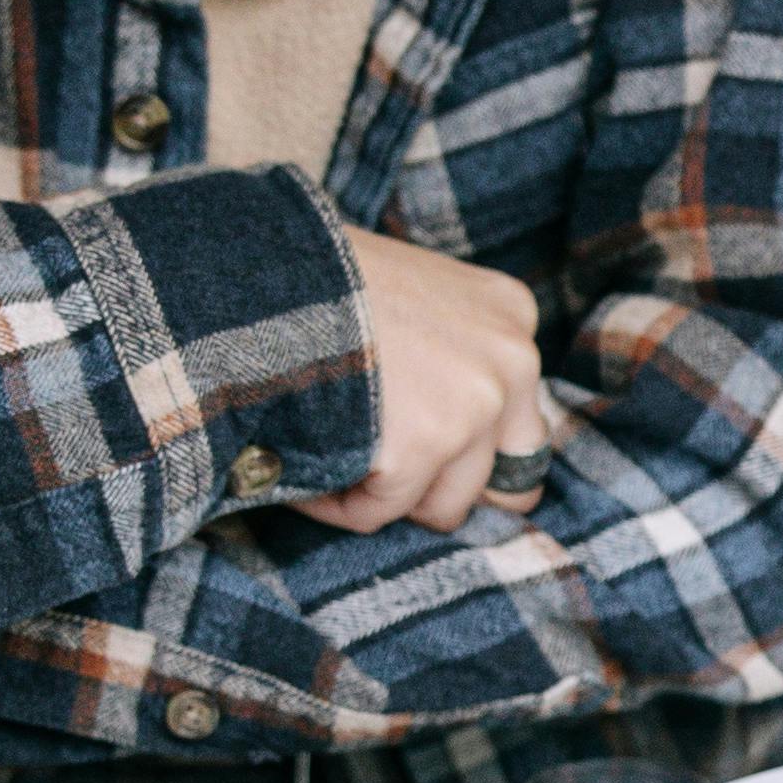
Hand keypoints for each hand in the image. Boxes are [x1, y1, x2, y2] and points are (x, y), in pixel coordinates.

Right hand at [312, 228, 551, 533]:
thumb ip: (451, 355)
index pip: (519, 426)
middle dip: (449, 487)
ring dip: (390, 496)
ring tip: (336, 458)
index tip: (414, 442)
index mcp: (511, 318)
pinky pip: (375, 513)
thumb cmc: (322, 277)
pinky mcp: (418, 449)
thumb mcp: (414, 296)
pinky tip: (302, 463)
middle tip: (389, 470)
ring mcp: (472, 409)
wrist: (263, 268)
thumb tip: (451, 445)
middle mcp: (512, 365)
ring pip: (443, 507)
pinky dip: (334, 502)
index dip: (466, 448)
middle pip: (509, 483)